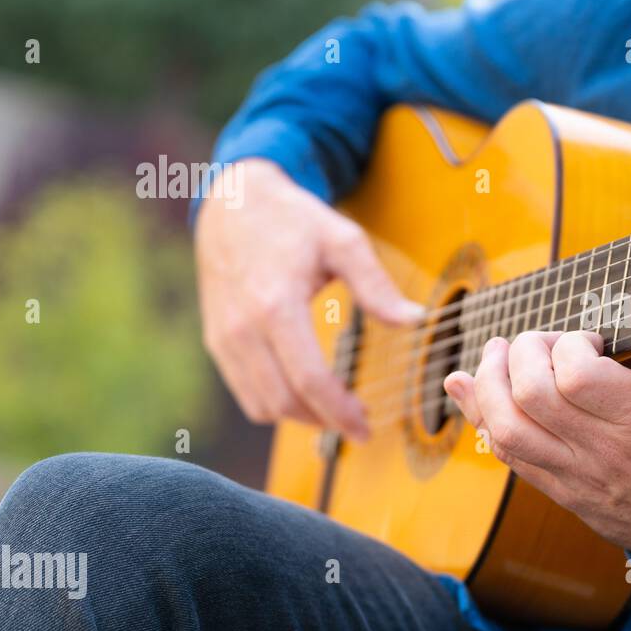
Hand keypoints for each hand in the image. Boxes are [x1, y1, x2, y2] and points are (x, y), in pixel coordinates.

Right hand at [195, 159, 422, 439]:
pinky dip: (275, 404)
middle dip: (324, 422)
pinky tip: (306, 394)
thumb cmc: (293, 220)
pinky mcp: (216, 340)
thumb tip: (414, 321)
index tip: (366, 428)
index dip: (340, 412)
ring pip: (260, 405)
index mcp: (275, 304)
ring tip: (336, 411)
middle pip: (283, 401)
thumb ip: (376, 285)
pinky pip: (244, 392)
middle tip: (359, 424)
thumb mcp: (343, 240)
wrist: (233, 202)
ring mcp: (224, 337)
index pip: (308, 379)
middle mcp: (242, 327)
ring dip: (300, 418)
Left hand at [443, 329, 630, 556]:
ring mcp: (580, 475)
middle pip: (530, 396)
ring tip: (496, 356)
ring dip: (488, 384)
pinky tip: (471, 389)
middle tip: (538, 342)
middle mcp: (606, 448)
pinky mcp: (566, 493)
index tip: (588, 339)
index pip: (575, 374)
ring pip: (506, 430)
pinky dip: (482, 419)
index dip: (568, 344)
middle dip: (520, 353)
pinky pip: (509, 457)